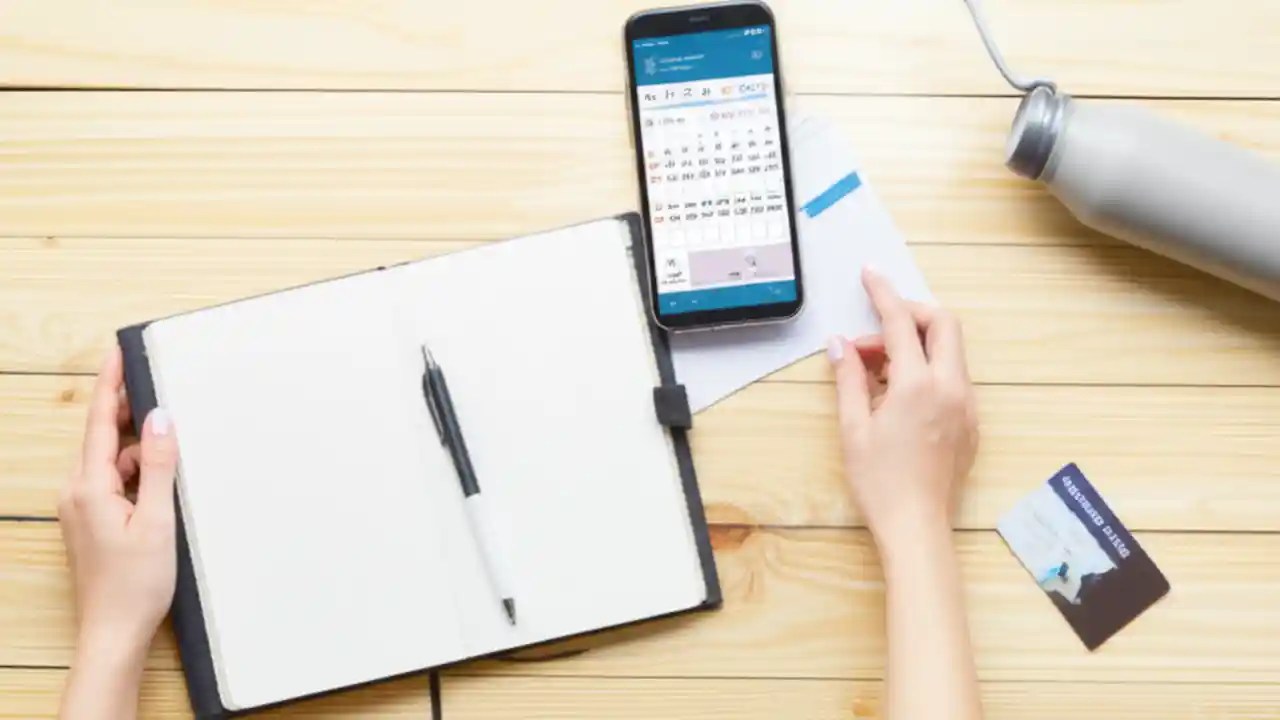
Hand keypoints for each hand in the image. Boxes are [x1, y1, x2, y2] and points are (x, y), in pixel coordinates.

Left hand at [59, 347, 177, 667]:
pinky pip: (115, 483)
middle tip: (162, 393)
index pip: (97, 421)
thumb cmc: (135, 584)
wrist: (114, 634)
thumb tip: (160, 418)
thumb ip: (159, 465)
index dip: (111, 384)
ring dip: (141, 454)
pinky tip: (162, 489)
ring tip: (173, 464)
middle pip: (104, 437)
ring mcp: (82, 508)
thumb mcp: (157, 519)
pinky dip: (138, 477)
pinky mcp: (92, 522)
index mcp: (88, 487)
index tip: (119, 352)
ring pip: (113, 461)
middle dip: (131, 416)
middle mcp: (77, 492)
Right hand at [827, 268, 978, 547]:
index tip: (871, 274)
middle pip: (943, 324)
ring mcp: (967, 406)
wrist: (917, 528)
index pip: (901, 322)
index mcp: (918, 385)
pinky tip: (897, 397)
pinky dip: (927, 371)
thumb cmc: (880, 483)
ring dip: (916, 346)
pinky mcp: (971, 424)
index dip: (883, 294)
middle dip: (911, 314)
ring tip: (876, 373)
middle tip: (875, 331)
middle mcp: (951, 388)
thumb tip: (840, 345)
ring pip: (950, 352)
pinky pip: (953, 379)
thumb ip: (849, 378)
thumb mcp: (853, 427)